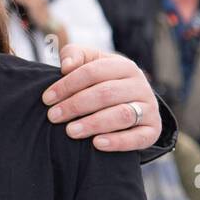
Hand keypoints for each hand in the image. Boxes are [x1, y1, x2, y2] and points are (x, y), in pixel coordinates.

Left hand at [42, 46, 161, 150]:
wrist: (131, 104)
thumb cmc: (102, 82)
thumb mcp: (89, 63)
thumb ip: (75, 55)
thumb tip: (66, 65)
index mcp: (124, 66)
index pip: (93, 72)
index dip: (68, 85)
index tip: (47, 99)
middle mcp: (140, 85)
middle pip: (105, 93)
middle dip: (75, 105)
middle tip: (53, 117)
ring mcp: (149, 108)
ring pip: (121, 115)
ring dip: (94, 123)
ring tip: (70, 131)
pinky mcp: (152, 131)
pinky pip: (137, 138)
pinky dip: (117, 142)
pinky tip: (96, 144)